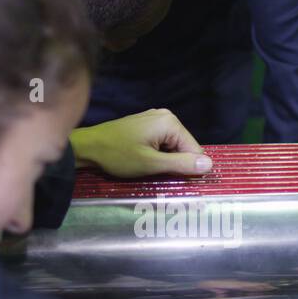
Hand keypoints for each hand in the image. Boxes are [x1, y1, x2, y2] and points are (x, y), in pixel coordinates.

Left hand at [69, 109, 212, 177]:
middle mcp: (165, 116)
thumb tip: (209, 165)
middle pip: (185, 147)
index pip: (195, 149)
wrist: (88, 148)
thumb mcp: (151, 164)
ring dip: (167, 161)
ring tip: (151, 169)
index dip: (190, 168)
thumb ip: (181, 164)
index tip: (178, 182)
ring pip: (173, 147)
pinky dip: (158, 155)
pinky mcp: (146, 126)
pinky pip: (162, 143)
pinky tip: (146, 162)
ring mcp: (154, 119)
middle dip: (176, 164)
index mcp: (170, 122)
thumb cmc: (118, 156)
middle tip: (159, 176)